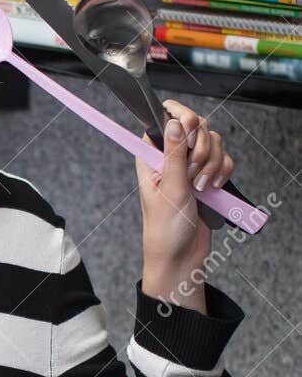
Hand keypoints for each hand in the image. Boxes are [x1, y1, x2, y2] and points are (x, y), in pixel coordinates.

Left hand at [136, 100, 233, 304]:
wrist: (181, 257)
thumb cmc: (165, 230)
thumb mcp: (170, 189)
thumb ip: (174, 154)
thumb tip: (173, 122)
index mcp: (152, 157)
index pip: (164, 119)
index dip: (181, 120)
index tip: (189, 136)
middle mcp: (171, 158)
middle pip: (196, 127)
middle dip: (202, 149)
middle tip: (192, 174)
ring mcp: (191, 167)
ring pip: (213, 143)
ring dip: (213, 164)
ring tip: (201, 188)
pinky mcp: (208, 177)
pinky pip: (224, 160)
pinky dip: (223, 172)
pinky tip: (213, 189)